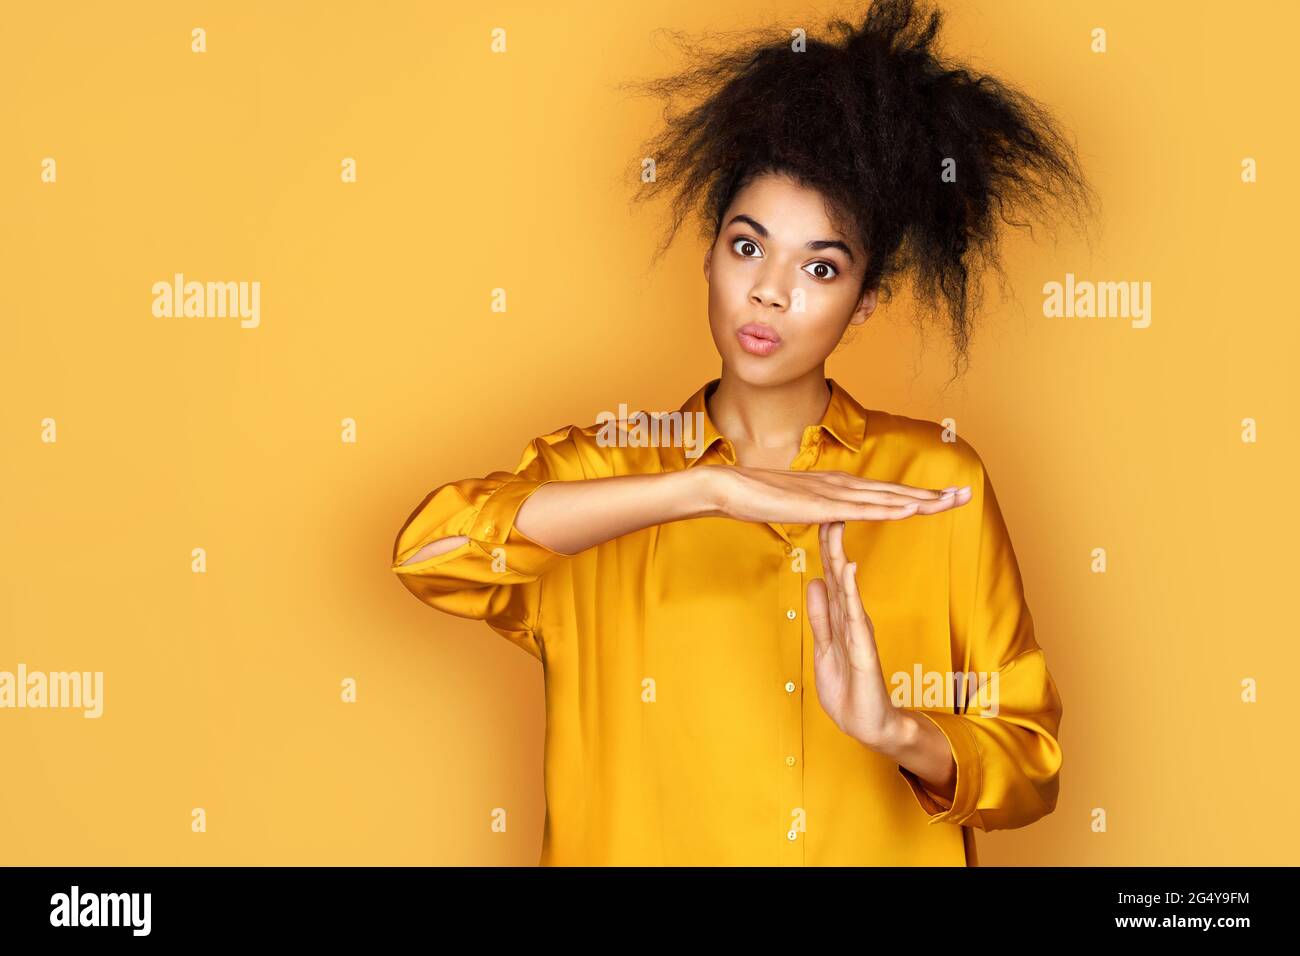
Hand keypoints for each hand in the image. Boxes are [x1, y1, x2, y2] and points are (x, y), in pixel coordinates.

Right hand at [707, 465, 971, 524]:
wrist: (728, 487)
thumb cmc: (757, 498)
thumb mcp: (798, 508)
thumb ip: (819, 511)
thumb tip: (832, 517)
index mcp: (838, 487)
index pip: (886, 493)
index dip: (918, 495)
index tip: (946, 497)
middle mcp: (842, 485)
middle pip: (896, 491)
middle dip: (933, 494)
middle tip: (967, 494)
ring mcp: (832, 494)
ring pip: (885, 498)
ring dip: (920, 500)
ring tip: (950, 501)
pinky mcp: (819, 506)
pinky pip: (860, 509)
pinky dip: (888, 508)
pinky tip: (910, 509)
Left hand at [807, 521, 899, 749]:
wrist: (870, 724)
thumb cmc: (849, 687)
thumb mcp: (824, 646)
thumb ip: (820, 616)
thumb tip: (815, 582)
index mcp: (841, 617)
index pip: (831, 575)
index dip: (823, 548)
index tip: (817, 517)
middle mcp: (852, 618)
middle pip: (840, 574)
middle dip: (832, 542)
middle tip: (829, 507)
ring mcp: (859, 631)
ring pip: (848, 588)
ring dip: (840, 558)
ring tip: (836, 530)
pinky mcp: (863, 648)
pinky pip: (855, 616)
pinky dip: (850, 592)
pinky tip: (848, 571)